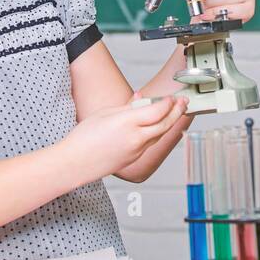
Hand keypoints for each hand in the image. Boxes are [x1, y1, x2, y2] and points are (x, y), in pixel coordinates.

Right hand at [57, 93, 188, 180]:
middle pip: (165, 124)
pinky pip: (150, 143)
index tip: (172, 96)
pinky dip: (157, 133)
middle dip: (177, 112)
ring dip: (169, 122)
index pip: (157, 111)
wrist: (75, 163)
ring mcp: (136, 151)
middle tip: (183, 102)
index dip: (168, 103)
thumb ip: (127, 107)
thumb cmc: (84, 138)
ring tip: (174, 111)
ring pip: (160, 135)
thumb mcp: (105, 114)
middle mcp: (135, 138)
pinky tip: (156, 125)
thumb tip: (141, 98)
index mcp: (127, 123)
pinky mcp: (135, 159)